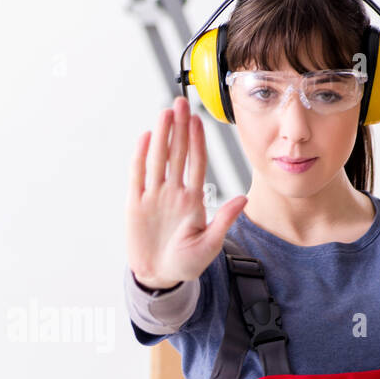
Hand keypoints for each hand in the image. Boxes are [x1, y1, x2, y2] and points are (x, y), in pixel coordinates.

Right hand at [126, 95, 247, 288]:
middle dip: (179, 128)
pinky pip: (138, 176)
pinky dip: (140, 157)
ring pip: (158, 160)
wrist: (159, 276)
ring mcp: (154, 197)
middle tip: (181, 102)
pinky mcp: (135, 205)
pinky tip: (146, 138)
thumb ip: (223, 220)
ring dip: (162, 136)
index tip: (198, 120)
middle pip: (177, 154)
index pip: (196, 164)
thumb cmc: (186, 263)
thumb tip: (243, 199)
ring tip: (165, 112)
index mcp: (192, 200)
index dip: (197, 141)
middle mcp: (173, 193)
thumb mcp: (209, 245)